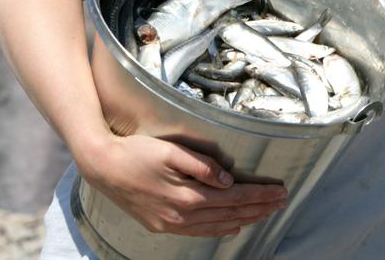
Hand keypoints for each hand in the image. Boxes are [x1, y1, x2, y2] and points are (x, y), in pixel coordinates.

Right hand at [76, 133, 287, 236]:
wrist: (102, 168)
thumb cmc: (137, 153)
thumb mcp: (172, 152)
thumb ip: (202, 166)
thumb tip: (229, 179)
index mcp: (188, 196)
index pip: (235, 198)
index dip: (260, 195)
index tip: (280, 191)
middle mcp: (182, 215)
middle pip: (230, 214)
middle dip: (259, 208)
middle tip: (282, 202)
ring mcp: (171, 223)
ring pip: (217, 226)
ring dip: (245, 219)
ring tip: (265, 213)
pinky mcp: (162, 225)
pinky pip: (198, 232)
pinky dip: (219, 230)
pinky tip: (232, 228)